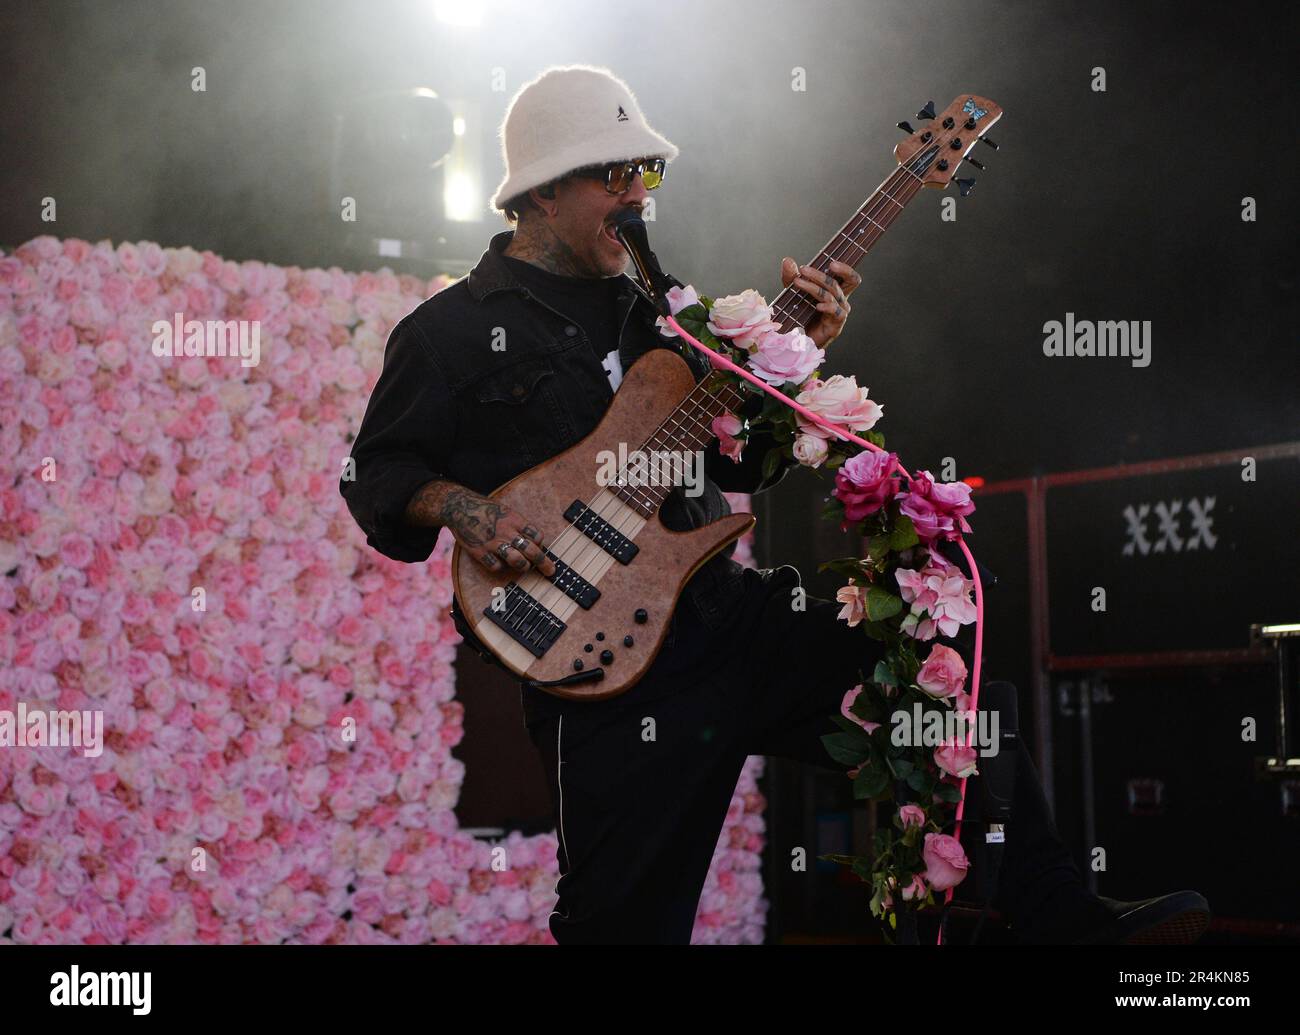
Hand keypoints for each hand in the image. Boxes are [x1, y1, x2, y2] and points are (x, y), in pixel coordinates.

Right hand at [440, 488, 555, 577]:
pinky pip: (496, 566)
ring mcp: (494, 543)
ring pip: (517, 561)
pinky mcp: (481, 552)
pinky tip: (499, 562)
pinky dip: (500, 567)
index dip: (541, 544)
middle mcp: (506, 532)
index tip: (539, 547)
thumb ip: (518, 525)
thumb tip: (532, 540)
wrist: (460, 508)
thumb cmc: (485, 509)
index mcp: (515, 520)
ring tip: (524, 566)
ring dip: (523, 566)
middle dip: (544, 563)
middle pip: (531, 551)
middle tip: (550, 571)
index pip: (537, 536)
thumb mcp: (506, 511)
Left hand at [780, 257, 861, 348]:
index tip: (831, 263)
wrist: (797, 343)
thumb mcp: (793, 293)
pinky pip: (837, 313)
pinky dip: (828, 307)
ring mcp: (839, 314)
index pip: (850, 278)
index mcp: (836, 292)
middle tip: (804, 269)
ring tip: (797, 282)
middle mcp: (841, 302)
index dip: (846, 269)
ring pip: (833, 295)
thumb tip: (788, 260)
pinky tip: (817, 305)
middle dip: (822, 274)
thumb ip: (791, 277)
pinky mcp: (835, 326)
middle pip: (841, 283)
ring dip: (814, 286)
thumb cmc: (800, 316)